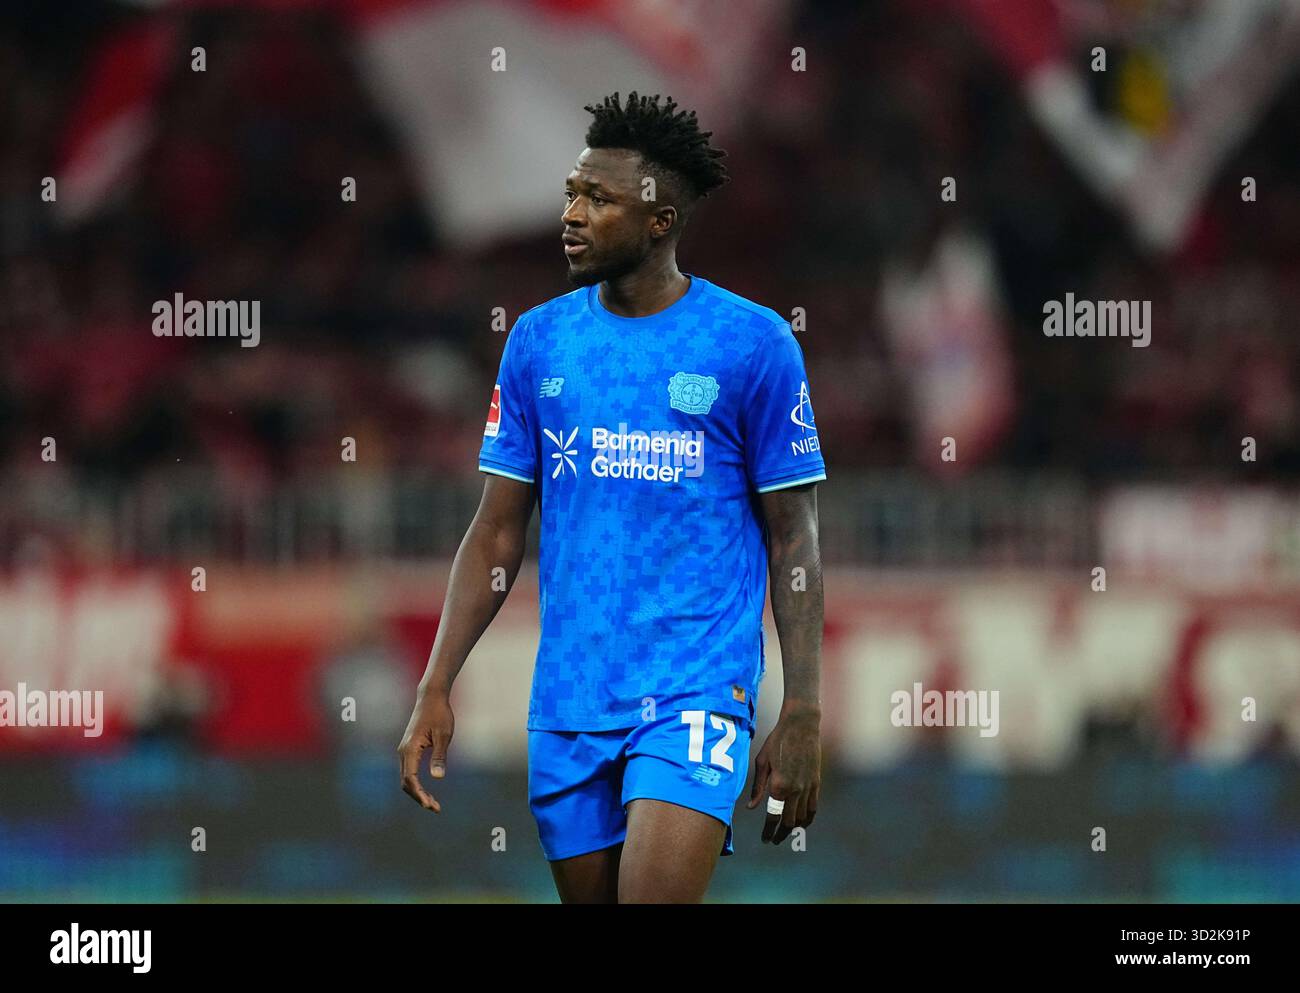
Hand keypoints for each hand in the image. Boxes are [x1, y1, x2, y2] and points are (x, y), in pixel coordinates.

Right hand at [397, 690, 454, 811]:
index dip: (419, 794)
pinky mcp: (409, 750)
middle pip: (406, 782)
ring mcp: (404, 751)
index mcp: (410, 749)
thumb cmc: (439, 714)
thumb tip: (438, 777)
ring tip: (433, 804)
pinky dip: (416, 784)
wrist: (431, 697)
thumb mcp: (444, 735)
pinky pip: (409, 772)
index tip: (430, 805)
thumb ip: (440, 756)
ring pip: (406, 778)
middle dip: (419, 797)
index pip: (410, 778)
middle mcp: (403, 752)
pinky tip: (427, 790)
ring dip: (417, 792)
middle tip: (435, 808)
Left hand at [746, 703, 819, 843]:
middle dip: (781, 834)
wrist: (801, 726)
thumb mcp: (762, 762)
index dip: (768, 831)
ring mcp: (808, 787)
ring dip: (794, 828)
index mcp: (779, 785)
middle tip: (773, 840)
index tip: (765, 839)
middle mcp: (795, 789)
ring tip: (786, 833)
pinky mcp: (816, 782)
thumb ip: (758, 787)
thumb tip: (752, 807)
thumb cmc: (777, 741)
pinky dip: (808, 818)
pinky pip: (813, 807)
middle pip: (789, 822)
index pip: (773, 817)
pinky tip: (802, 822)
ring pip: (803, 817)